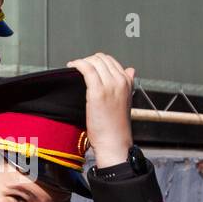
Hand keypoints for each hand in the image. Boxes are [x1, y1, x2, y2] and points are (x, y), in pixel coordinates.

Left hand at [66, 53, 134, 167]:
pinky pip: (86, 69)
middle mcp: (120, 81)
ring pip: (94, 61)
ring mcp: (110, 85)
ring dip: (81, 61)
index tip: (87, 66)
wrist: (115, 142)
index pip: (111, 61)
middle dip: (88, 60)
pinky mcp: (98, 92)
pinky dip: (77, 64)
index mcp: (127, 82)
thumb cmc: (116, 127)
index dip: (97, 61)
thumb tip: (130, 70)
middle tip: (79, 67)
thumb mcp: (126, 101)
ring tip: (73, 67)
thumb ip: (127, 84)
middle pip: (102, 59)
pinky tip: (72, 67)